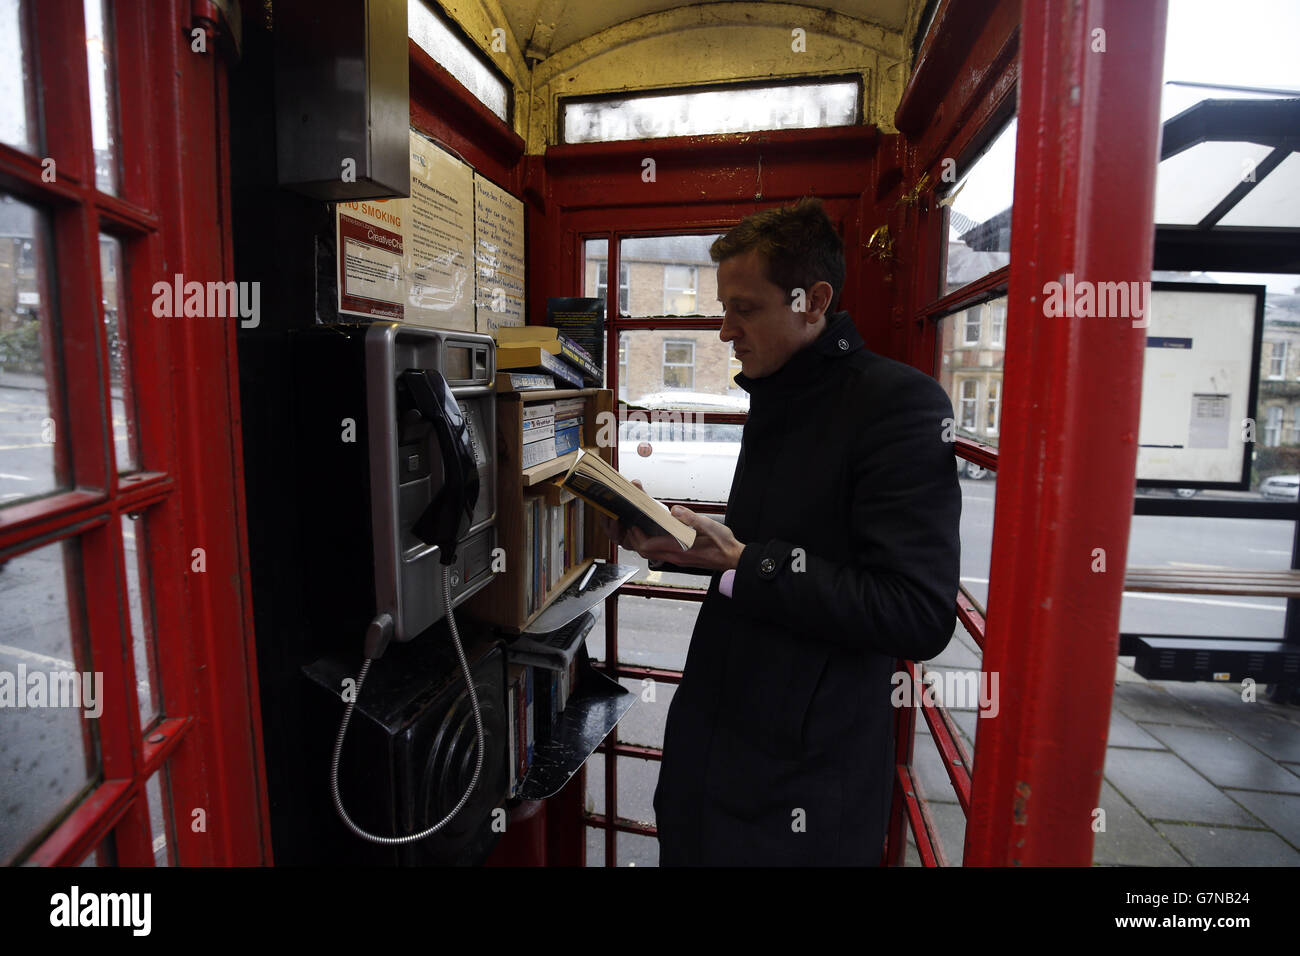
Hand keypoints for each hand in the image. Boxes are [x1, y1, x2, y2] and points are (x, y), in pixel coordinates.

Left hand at [599, 481, 744, 571]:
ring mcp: (675, 557)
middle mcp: (674, 555)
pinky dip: (649, 542)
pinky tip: (652, 530)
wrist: (732, 559)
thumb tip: (674, 510)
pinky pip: (657, 551)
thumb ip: (692, 519)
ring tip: (636, 524)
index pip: (648, 546)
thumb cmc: (723, 544)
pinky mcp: (678, 556)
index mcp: (679, 548)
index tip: (634, 521)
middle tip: (629, 521)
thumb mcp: (710, 527)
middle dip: (632, 537)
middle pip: (644, 550)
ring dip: (639, 540)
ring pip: (649, 552)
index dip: (637, 535)